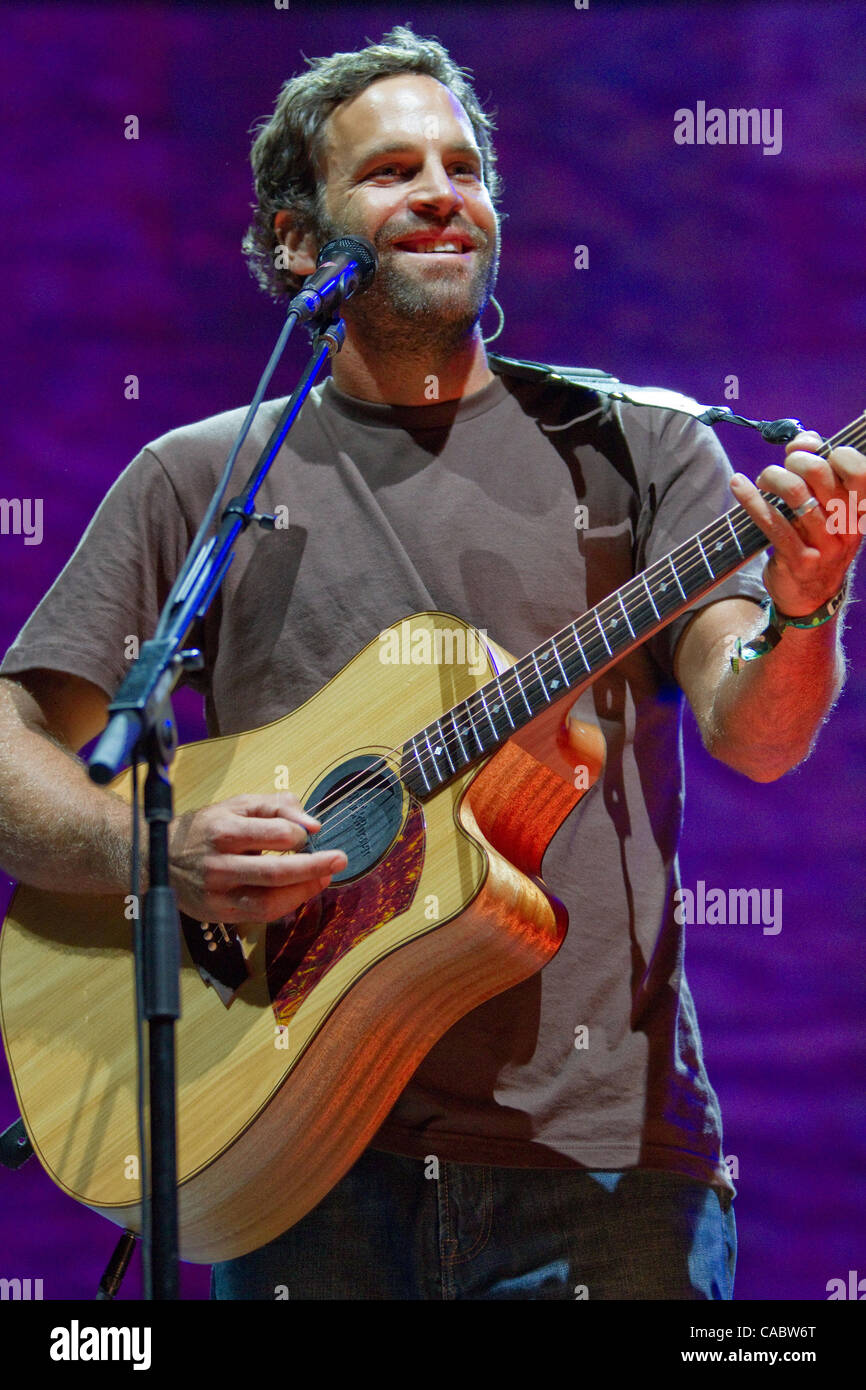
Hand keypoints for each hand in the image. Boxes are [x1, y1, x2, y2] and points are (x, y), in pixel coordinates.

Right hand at [168, 792, 347, 927]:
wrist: (159, 859)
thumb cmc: (208, 828)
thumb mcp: (239, 804)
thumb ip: (279, 806)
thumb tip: (314, 825)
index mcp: (224, 829)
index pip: (276, 834)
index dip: (300, 835)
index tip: (307, 834)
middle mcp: (219, 864)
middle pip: (275, 872)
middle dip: (313, 868)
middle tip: (339, 859)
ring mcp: (218, 894)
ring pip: (270, 901)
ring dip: (304, 891)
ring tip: (324, 877)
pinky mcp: (220, 915)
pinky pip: (261, 915)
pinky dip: (287, 904)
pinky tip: (299, 891)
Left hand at [729, 430, 865, 615]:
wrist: (811, 596)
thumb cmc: (817, 540)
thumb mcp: (828, 510)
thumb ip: (821, 472)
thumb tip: (803, 441)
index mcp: (862, 510)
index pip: (857, 468)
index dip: (829, 450)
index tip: (808, 450)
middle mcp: (848, 526)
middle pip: (820, 473)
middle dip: (794, 461)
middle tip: (782, 468)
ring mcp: (825, 545)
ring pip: (794, 494)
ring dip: (771, 477)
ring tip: (763, 479)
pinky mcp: (799, 559)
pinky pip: (772, 522)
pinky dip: (751, 499)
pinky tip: (738, 484)